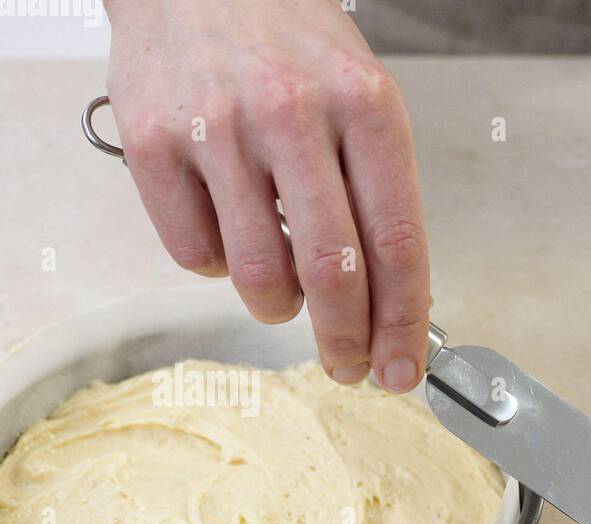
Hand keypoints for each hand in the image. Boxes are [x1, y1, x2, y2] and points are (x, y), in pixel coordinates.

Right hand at [105, 0, 428, 391]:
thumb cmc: (293, 50)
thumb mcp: (363, 102)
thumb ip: (379, 197)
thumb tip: (392, 306)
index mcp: (365, 107)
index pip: (397, 243)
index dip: (403, 323)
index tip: (401, 372)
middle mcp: (292, 113)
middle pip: (333, 272)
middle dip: (346, 340)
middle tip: (348, 366)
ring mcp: (218, 126)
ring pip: (259, 274)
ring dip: (278, 307)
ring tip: (284, 293)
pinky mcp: (152, 140)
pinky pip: (192, 252)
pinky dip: (215, 267)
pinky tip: (227, 232)